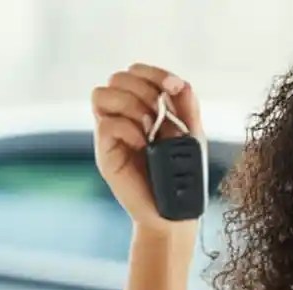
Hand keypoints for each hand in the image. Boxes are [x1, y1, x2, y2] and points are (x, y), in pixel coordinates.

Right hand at [90, 63, 205, 232]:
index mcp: (142, 108)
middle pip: (117, 77)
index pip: (135, 72)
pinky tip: (143, 144)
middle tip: (159, 114)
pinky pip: (105, 124)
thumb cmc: (181, 176)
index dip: (154, 73)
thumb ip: (187, 107)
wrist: (173, 213)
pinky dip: (127, 129)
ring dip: (130, 104)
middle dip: (143, 89)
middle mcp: (123, 117)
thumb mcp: (191, 136)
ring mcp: (112, 134)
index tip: (174, 88)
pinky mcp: (105, 153)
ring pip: (101, 93)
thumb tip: (180, 82)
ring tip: (148, 127)